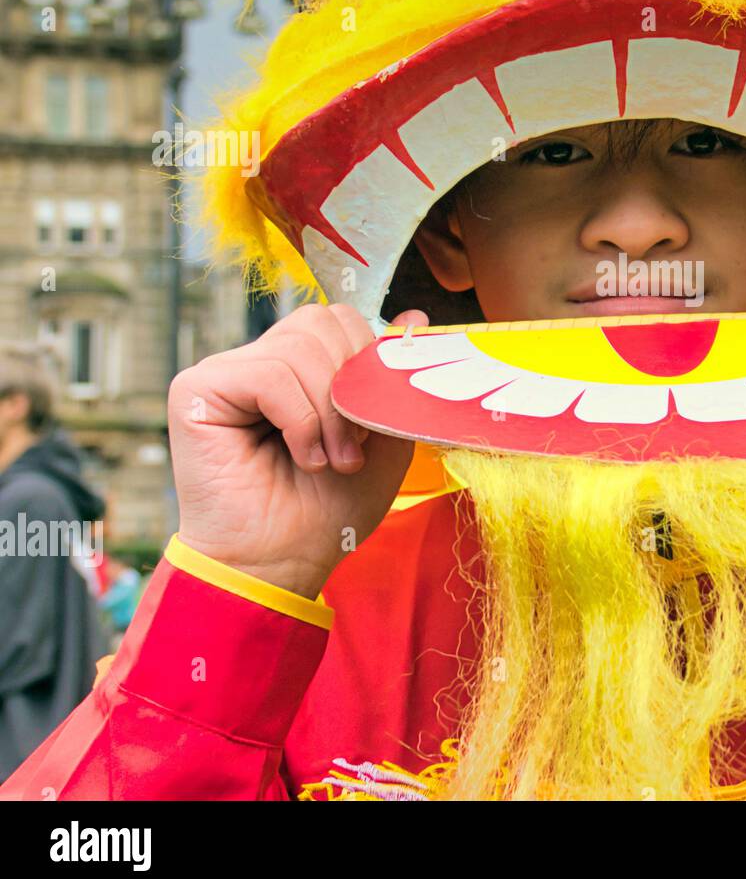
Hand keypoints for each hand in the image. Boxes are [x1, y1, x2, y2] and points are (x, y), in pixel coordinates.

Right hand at [167, 303, 428, 597]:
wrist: (282, 563)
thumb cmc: (329, 508)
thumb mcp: (382, 437)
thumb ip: (392, 378)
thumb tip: (416, 315)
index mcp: (300, 366)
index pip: (340, 321)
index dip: (368, 361)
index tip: (376, 423)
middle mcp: (259, 360)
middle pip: (320, 322)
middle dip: (351, 385)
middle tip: (354, 448)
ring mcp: (226, 372)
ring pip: (297, 346)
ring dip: (328, 411)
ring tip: (331, 461)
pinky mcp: (196, 390)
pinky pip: (268, 374)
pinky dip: (299, 420)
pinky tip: (302, 457)